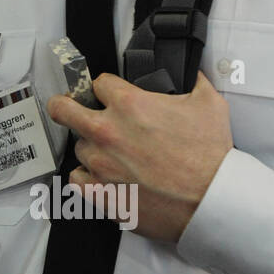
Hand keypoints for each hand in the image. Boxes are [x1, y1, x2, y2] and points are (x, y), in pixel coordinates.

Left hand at [45, 71, 233, 242]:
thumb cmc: (210, 157)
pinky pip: (76, 178)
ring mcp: (100, 163)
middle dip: (64, 104)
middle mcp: (108, 131)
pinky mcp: (99, 192)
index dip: (106, 88)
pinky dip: (86, 177)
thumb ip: (195, 82)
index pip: (99, 83)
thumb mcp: (210, 105)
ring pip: (79, 147)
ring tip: (115, 155)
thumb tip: (194, 73)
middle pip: (62, 108)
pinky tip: (101, 176)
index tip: (109, 94)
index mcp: (129, 105)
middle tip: (69, 108)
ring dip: (92, 148)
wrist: (212, 201)